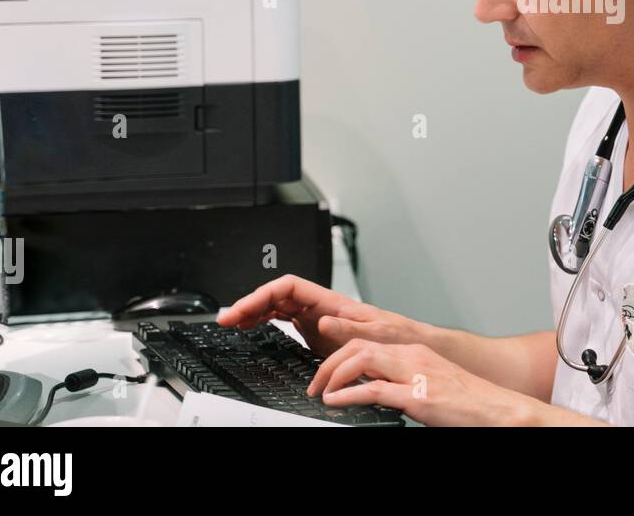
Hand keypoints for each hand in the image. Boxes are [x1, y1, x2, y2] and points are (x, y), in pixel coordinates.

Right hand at [218, 274, 427, 357]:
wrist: (408, 345)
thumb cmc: (396, 336)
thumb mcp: (376, 332)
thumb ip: (348, 325)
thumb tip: (322, 319)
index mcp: (331, 300)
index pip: (288, 287)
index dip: (261, 294)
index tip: (242, 309)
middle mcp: (320, 305)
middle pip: (276, 295)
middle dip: (249, 303)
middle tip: (225, 319)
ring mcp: (316, 316)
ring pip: (277, 305)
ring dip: (253, 311)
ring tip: (232, 323)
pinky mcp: (316, 330)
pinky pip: (283, 319)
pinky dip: (265, 321)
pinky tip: (252, 327)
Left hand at [308, 339, 540, 426]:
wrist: (495, 408)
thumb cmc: (466, 402)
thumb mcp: (429, 383)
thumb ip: (402, 381)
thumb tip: (374, 388)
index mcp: (414, 353)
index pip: (367, 342)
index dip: (340, 354)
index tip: (325, 371)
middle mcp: (412, 357)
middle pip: (358, 346)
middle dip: (329, 362)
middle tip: (316, 382)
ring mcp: (414, 374)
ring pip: (361, 359)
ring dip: (333, 375)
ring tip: (320, 391)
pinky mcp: (416, 396)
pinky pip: (373, 388)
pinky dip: (347, 393)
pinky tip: (335, 401)